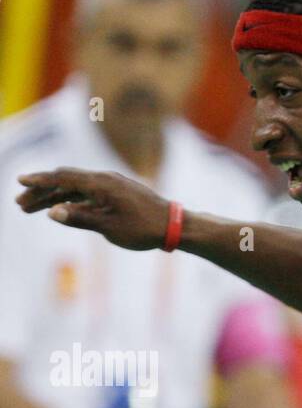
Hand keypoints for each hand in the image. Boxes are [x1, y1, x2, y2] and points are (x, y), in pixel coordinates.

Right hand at [16, 168, 170, 249]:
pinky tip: (61, 210)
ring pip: (76, 189)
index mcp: (101, 184)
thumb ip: (80, 219)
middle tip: (20, 204)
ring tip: (34, 209)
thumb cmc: (144, 229)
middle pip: (65, 182)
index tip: (20, 182)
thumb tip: (52, 212)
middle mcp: (104, 180)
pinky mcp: (117, 193)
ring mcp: (112, 185)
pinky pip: (88, 194)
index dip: (40, 181)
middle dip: (41, 192)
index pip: (63, 178)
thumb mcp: (110, 228)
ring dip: (54, 198)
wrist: (175, 225)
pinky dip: (72, 201)